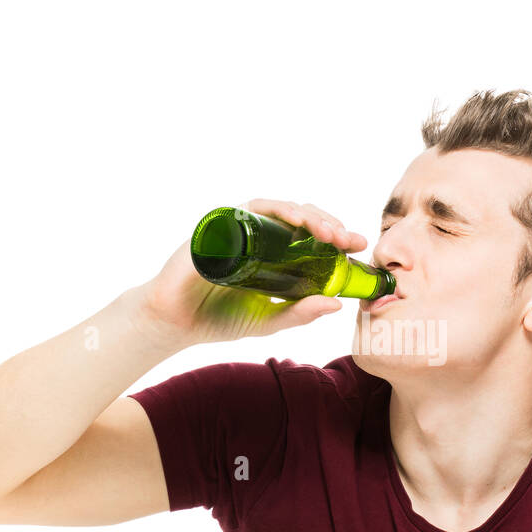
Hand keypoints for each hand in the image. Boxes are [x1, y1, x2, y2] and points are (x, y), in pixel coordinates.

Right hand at [134, 199, 368, 347]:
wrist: (174, 322)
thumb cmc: (218, 318)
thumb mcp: (268, 320)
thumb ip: (300, 313)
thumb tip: (337, 304)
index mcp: (272, 254)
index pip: (309, 237)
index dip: (335, 237)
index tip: (357, 247)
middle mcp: (258, 236)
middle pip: (299, 218)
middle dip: (328, 225)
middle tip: (347, 241)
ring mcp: (238, 229)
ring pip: (279, 208)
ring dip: (307, 215)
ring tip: (327, 232)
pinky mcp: (219, 226)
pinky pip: (249, 209)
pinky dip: (275, 210)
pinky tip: (293, 221)